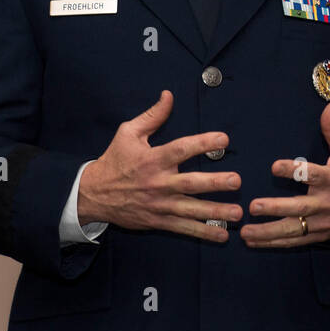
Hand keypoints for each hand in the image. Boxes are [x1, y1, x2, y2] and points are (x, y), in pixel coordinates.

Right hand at [78, 90, 242, 242]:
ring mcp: (159, 204)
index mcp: (152, 159)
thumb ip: (152, 116)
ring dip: (215, 212)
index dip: (202, 143)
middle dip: (214, 183)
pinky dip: (203, 233)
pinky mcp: (158, 221)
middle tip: (237, 181)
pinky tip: (223, 236)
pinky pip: (183, 228)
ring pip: (190, 210)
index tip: (224, 138)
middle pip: (189, 183)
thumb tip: (169, 95)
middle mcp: (158, 183)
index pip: (180, 149)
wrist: (92, 195)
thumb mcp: (128, 133)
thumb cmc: (115, 160)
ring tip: (237, 213)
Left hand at [241, 101, 329, 247]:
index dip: (293, 171)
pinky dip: (274, 243)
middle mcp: (327, 202)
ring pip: (293, 229)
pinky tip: (254, 242)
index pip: (311, 174)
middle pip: (299, 207)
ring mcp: (322, 222)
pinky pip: (295, 241)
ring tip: (245, 232)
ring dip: (268, 232)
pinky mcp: (319, 235)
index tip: (274, 166)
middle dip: (276, 208)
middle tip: (253, 206)